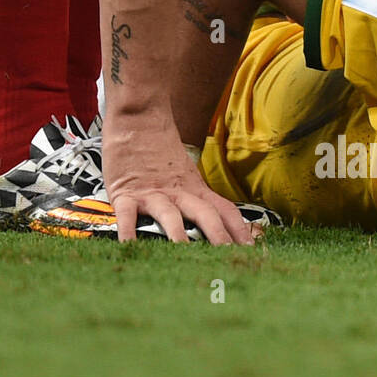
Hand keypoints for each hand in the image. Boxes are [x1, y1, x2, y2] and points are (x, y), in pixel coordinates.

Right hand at [102, 110, 255, 244]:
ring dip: (178, 234)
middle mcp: (179, 192)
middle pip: (205, 214)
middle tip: (227, 258)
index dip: (239, 230)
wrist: (138, 118)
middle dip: (218, 237)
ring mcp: (153, 192)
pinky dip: (128, 231)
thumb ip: (198, 197)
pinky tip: (129, 246)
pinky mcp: (126, 193)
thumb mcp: (186, 174)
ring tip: (183, 253)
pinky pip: (127, 215)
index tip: (250, 250)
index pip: (225, 210)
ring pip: (170, 215)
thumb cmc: (159, 150)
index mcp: (196, 189)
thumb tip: (214, 224)